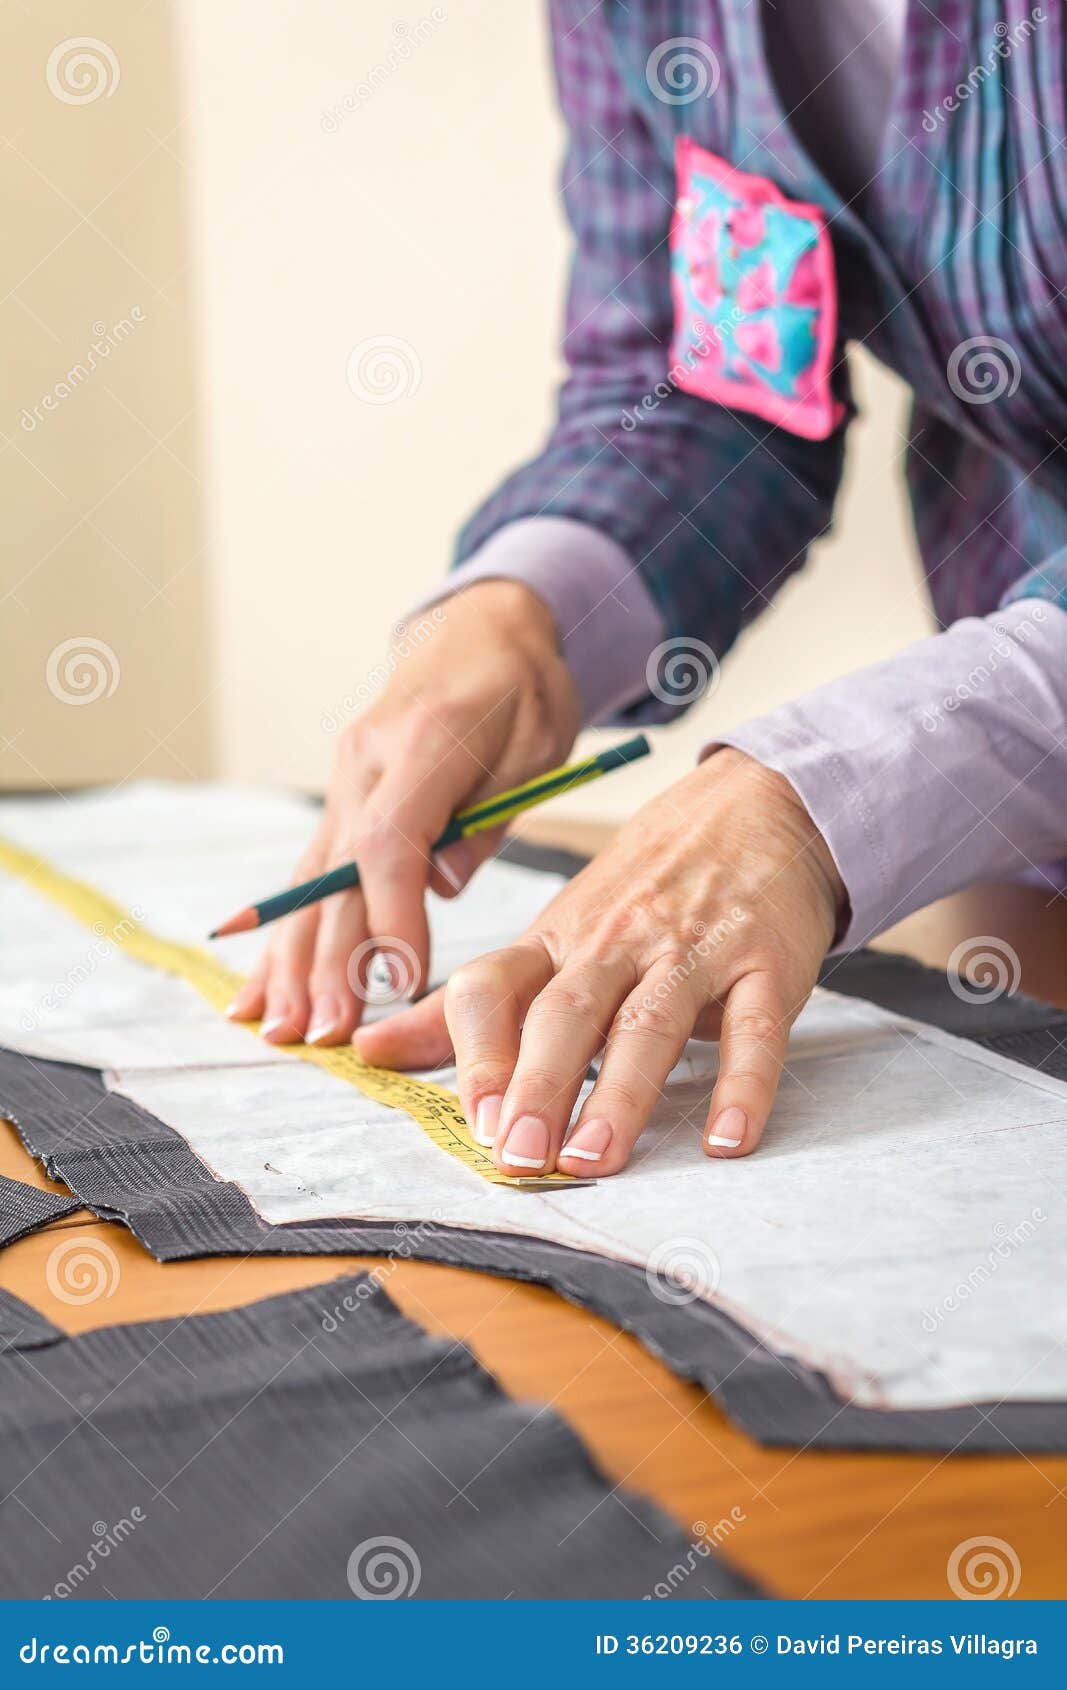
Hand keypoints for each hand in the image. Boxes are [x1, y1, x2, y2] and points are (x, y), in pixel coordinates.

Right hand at [228, 581, 579, 1044]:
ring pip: (309, 880)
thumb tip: (440, 888)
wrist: (483, 631)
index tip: (400, 981)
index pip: (391, 841)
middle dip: (330, 960)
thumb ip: (487, 820)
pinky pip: (308, 872)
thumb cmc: (524, 689)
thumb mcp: (537, 748)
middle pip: (338, 874)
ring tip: (276, 1027)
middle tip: (326, 1033)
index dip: (390, 915)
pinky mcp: (340, 798)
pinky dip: (284, 931)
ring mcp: (344, 780)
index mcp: (424, 740)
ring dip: (292, 958)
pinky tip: (257, 984)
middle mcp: (366, 761)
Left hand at [358, 749, 845, 1170]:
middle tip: (519, 1155)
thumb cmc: (641, 890)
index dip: (477, 1053)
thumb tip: (370, 1052)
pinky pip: (754, 1031)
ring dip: (621, 1093)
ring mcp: (692, 952)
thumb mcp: (551, 937)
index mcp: (556, 941)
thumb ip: (468, 1008)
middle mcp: (616, 943)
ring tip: (595, 1157)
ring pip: (649, 1022)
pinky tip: (727, 1139)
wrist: (752, 807)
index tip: (474, 1122)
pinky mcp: (763, 965)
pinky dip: (743, 1086)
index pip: (496, 987)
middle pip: (566, 1011)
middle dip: (538, 1082)